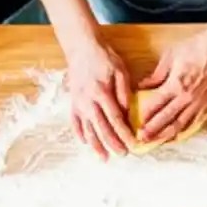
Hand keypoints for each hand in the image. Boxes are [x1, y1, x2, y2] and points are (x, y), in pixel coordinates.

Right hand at [65, 37, 135, 158]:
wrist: (81, 48)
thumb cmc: (103, 58)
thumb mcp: (120, 71)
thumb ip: (124, 93)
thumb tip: (128, 113)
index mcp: (101, 93)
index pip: (115, 120)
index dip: (124, 134)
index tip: (133, 145)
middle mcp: (88, 102)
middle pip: (101, 129)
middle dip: (113, 144)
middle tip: (123, 154)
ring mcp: (78, 104)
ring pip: (87, 129)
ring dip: (96, 145)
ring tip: (104, 157)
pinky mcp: (73, 103)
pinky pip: (75, 122)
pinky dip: (80, 134)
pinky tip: (85, 143)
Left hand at [138, 31, 206, 144]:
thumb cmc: (196, 48)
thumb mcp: (169, 56)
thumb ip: (155, 75)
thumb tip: (142, 86)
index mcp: (175, 85)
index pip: (155, 105)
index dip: (144, 116)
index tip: (135, 123)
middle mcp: (187, 98)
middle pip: (166, 120)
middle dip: (152, 132)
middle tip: (141, 139)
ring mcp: (199, 104)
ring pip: (180, 125)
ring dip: (166, 135)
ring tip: (156, 142)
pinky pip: (194, 123)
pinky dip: (183, 132)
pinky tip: (175, 136)